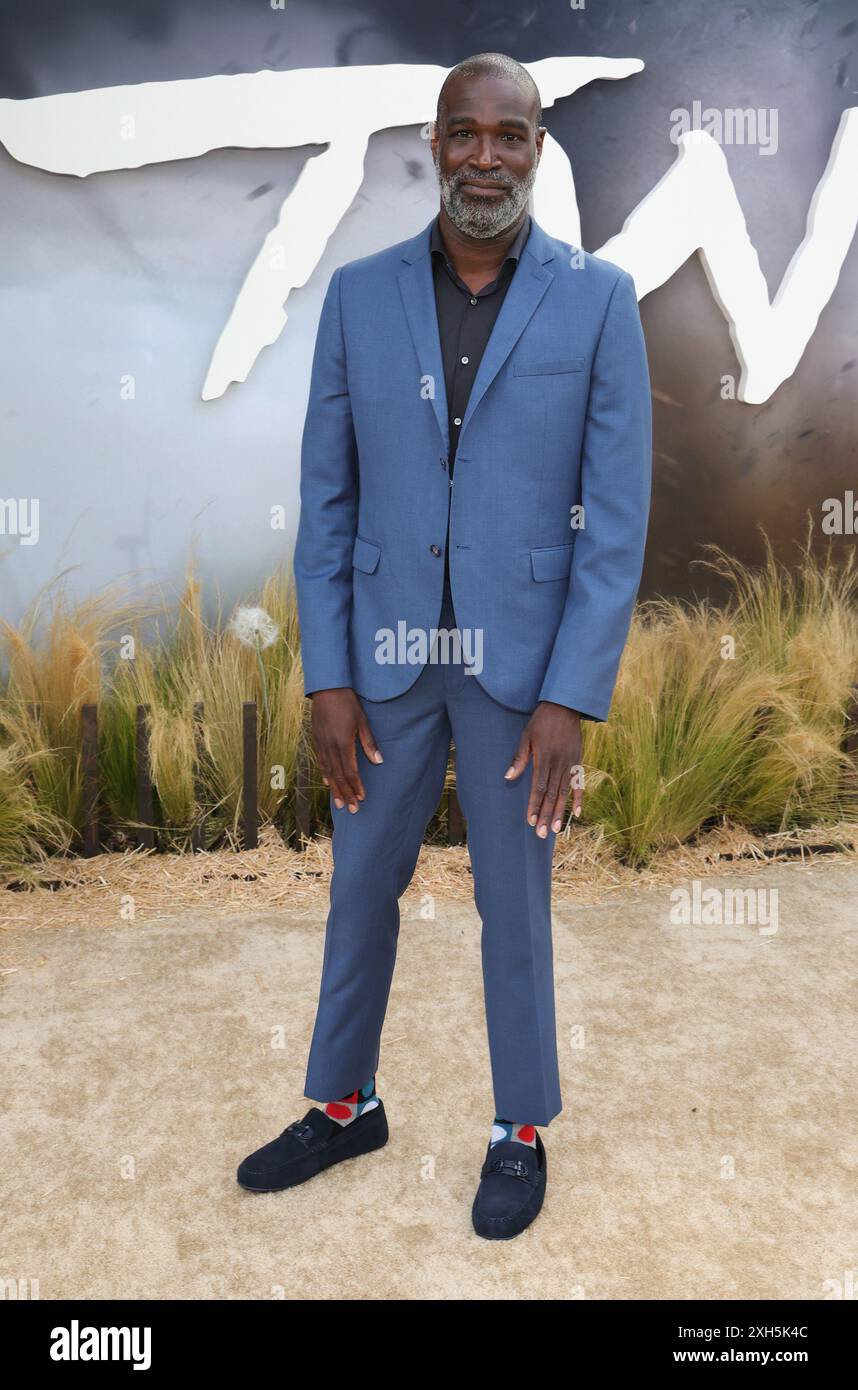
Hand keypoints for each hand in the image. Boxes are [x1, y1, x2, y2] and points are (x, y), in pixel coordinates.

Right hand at [310, 688, 382, 811]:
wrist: (327, 689)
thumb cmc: (348, 703)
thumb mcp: (362, 721)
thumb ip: (369, 743)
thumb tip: (379, 762)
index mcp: (343, 743)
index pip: (350, 771)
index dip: (356, 786)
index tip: (361, 799)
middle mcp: (330, 747)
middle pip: (338, 776)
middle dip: (346, 794)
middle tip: (352, 809)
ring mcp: (321, 744)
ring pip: (328, 772)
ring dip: (335, 789)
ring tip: (340, 803)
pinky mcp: (317, 740)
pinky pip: (321, 762)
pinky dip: (325, 774)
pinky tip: (328, 782)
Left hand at [505, 702, 583, 836]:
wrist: (564, 706)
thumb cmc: (541, 722)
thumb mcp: (526, 737)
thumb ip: (519, 758)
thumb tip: (508, 778)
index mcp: (544, 758)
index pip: (538, 788)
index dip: (534, 805)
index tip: (531, 821)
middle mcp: (559, 764)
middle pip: (552, 794)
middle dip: (546, 815)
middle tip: (542, 834)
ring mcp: (570, 763)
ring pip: (564, 792)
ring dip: (560, 812)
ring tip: (556, 830)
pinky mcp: (578, 761)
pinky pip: (579, 783)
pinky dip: (579, 798)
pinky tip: (577, 813)